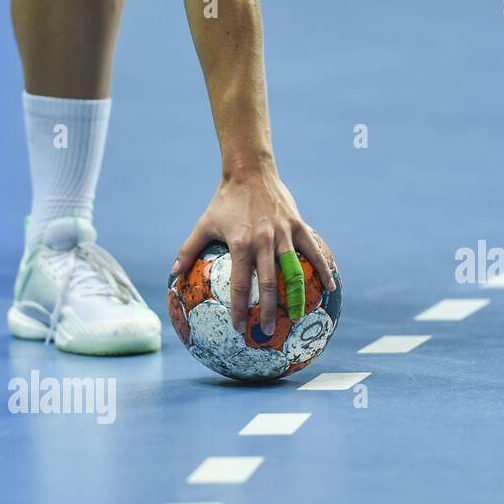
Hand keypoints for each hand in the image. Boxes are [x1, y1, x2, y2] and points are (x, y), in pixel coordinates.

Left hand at [172, 167, 334, 336]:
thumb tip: (172, 274)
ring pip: (294, 271)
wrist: (250, 171)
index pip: (240, 285)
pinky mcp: (298, 226)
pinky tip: (331, 288)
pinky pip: (313, 251)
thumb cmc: (224, 201)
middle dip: (269, 311)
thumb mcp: (203, 225)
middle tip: (268, 332)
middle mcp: (263, 242)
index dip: (240, 308)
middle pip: (269, 284)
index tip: (239, 328)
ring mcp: (283, 234)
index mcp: (240, 245)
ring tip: (299, 316)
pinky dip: (324, 269)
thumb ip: (187, 250)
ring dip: (297, 296)